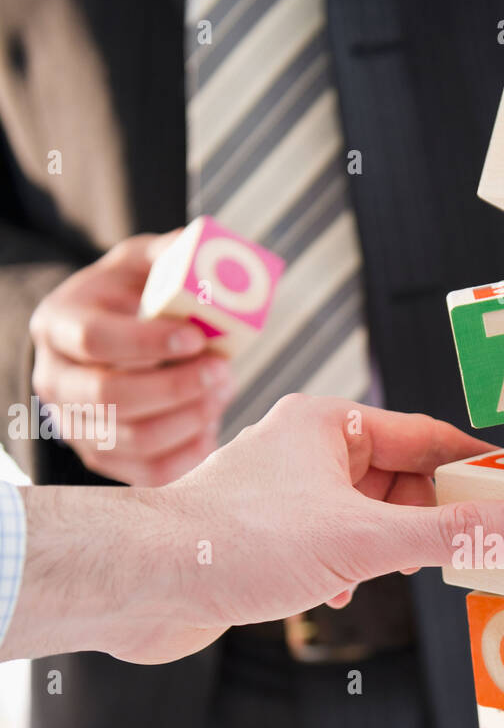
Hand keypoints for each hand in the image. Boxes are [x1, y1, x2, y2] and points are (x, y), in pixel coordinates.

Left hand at [7, 397, 503, 664]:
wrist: (146, 583)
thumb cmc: (240, 542)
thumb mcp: (366, 539)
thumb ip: (451, 534)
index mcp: (328, 424)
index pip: (425, 436)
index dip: (474, 468)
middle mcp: (304, 449)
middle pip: (399, 476)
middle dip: (433, 515)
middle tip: (474, 548)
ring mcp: (283, 492)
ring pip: (365, 514)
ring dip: (390, 546)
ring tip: (407, 573)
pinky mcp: (263, 533)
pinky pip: (331, 542)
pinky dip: (350, 567)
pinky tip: (343, 594)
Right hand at [29, 234, 235, 485]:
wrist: (104, 339)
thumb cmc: (129, 297)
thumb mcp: (139, 264)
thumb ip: (170, 255)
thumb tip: (209, 252)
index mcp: (58, 324)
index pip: (95, 340)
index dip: (148, 343)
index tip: (196, 338)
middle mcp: (55, 380)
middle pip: (111, 398)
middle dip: (176, 389)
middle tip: (224, 372)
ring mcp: (75, 425)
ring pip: (132, 440)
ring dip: (189, 420)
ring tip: (222, 392)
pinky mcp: (102, 458)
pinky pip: (147, 475)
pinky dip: (187, 456)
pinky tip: (211, 427)